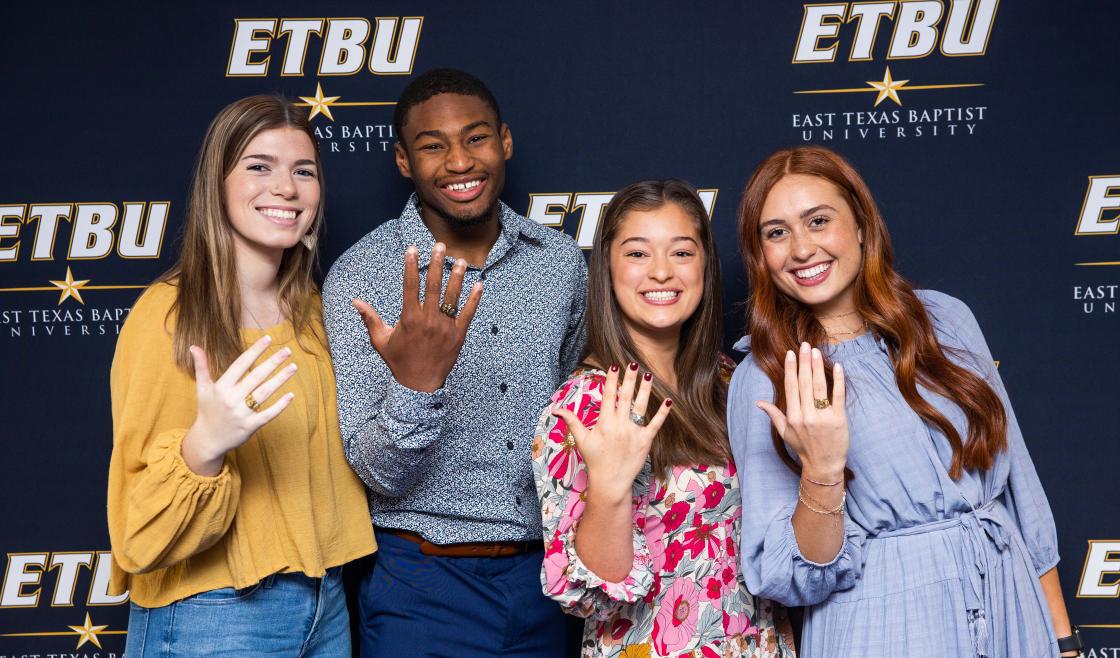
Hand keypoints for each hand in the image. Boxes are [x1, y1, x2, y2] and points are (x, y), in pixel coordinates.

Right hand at [183, 336, 296, 473]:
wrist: (207, 440)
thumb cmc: (207, 410)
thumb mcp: (202, 388)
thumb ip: (201, 367)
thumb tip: (194, 346)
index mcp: (221, 387)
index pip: (241, 364)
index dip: (255, 351)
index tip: (268, 339)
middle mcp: (232, 398)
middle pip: (256, 376)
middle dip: (273, 362)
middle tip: (287, 350)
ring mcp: (241, 413)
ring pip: (264, 392)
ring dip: (280, 379)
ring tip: (293, 367)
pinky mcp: (250, 426)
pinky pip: (268, 414)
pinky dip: (280, 406)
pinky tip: (291, 395)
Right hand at [352, 243, 481, 392]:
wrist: (419, 385)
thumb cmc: (398, 361)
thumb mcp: (380, 340)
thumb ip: (370, 318)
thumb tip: (355, 301)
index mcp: (409, 318)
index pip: (410, 285)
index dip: (411, 265)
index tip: (413, 248)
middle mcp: (428, 320)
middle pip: (433, 286)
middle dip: (436, 263)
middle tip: (439, 246)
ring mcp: (445, 327)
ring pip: (452, 297)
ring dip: (457, 277)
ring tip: (460, 260)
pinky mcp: (458, 335)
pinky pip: (468, 314)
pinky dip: (474, 299)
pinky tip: (479, 284)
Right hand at [552, 363, 672, 502]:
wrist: (610, 482)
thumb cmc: (595, 460)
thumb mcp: (581, 440)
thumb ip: (571, 422)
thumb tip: (556, 410)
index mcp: (604, 423)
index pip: (608, 397)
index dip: (611, 381)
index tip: (613, 367)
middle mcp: (620, 425)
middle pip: (625, 397)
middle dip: (629, 379)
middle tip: (633, 364)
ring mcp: (634, 433)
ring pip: (641, 406)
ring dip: (645, 390)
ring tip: (648, 375)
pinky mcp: (645, 441)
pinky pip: (655, 424)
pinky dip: (662, 413)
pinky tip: (668, 401)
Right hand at [756, 342, 847, 480]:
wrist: (823, 466)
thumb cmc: (804, 449)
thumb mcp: (785, 433)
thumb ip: (773, 415)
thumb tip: (758, 402)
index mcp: (792, 417)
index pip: (791, 388)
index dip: (790, 369)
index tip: (791, 354)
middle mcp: (806, 416)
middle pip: (804, 383)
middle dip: (804, 362)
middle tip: (804, 345)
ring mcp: (823, 417)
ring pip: (819, 387)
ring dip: (817, 367)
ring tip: (816, 351)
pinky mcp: (839, 419)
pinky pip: (838, 396)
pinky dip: (838, 380)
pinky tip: (837, 366)